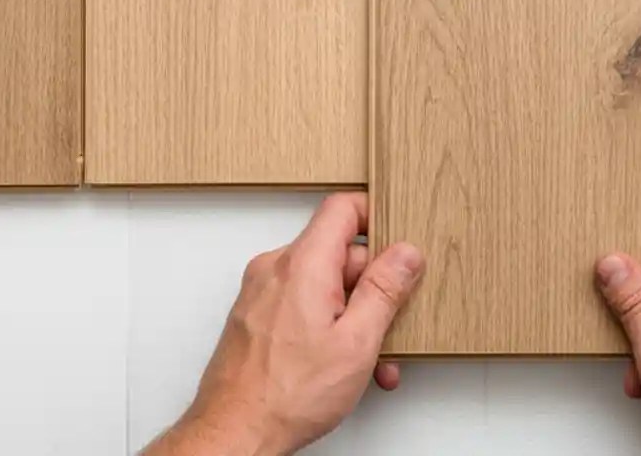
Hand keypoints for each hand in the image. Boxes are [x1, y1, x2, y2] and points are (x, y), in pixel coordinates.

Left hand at [144, 193, 424, 455]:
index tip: (399, 244)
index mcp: (302, 265)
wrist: (234, 434)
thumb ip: (384, 290)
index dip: (377, 218)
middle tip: (392, 321)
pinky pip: (303, 304)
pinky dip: (329, 326)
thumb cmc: (284, 396)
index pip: (342, 208)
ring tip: (372, 358)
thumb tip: (405, 254)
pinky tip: (346, 362)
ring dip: (354, 315)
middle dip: (373, 287)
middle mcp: (276, 270)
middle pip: (339, 252)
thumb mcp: (357, 342)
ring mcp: (263, 292)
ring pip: (324, 284)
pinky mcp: (257, 315)